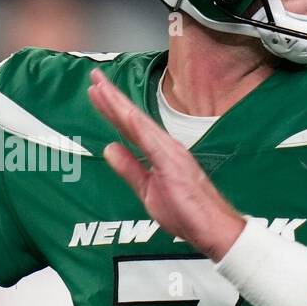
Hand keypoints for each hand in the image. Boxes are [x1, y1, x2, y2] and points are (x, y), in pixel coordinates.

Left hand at [87, 69, 245, 260]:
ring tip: (101, 87)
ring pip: (139, 123)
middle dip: (111, 97)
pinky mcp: (174, 164)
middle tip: (94, 76)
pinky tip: (123, 112)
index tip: (96, 91)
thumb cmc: (186, 213)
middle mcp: (165, 146)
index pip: (129, 126)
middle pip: (132, 118)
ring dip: (119, 104)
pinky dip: (137, 125)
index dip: (111, 108)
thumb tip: (110, 149)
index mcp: (159, 152)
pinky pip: (151, 141)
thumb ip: (129, 169)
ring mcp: (170, 152)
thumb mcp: (147, 190)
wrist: (213, 229)